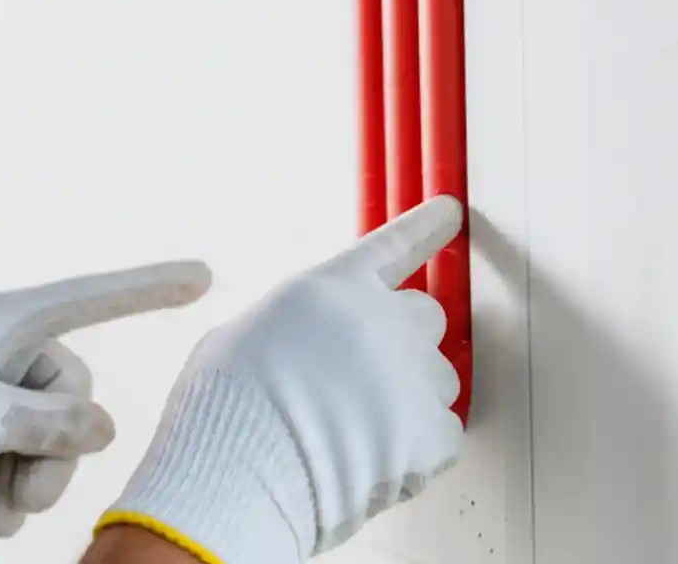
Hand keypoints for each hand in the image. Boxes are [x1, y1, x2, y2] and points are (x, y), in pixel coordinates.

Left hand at [0, 261, 211, 548]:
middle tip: (24, 504)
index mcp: (0, 320)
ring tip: (2, 518)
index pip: (93, 296)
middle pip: (70, 388)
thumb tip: (104, 426)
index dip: (151, 287)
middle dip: (58, 450)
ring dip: (33, 473)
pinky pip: (11, 438)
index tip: (204, 274)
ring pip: (43, 422)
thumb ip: (49, 421)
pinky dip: (9, 475)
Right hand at [99, 198, 463, 563]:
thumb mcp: (242, 335)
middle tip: (366, 380)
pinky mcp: (431, 434)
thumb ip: (289, 327)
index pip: (393, 245)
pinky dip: (416, 454)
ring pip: (438, 380)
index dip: (425, 227)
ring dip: (410, 400)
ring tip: (358, 434)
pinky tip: (373, 463)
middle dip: (402, 343)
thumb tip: (300, 346)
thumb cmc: (227, 402)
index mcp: (336, 287)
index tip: (451, 212)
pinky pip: (442, 437)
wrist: (244, 465)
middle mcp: (385, 320)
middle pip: (424, 316)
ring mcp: (414, 376)